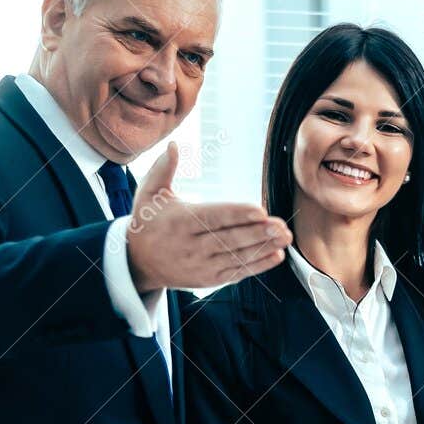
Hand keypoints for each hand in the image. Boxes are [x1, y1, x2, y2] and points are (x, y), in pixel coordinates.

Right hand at [127, 143, 292, 291]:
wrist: (138, 262)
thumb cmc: (148, 221)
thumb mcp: (149, 193)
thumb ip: (163, 168)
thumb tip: (174, 145)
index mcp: (179, 222)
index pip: (213, 217)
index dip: (237, 215)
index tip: (260, 210)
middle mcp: (191, 246)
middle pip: (229, 239)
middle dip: (258, 233)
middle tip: (281, 226)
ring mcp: (201, 265)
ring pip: (236, 257)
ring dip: (263, 248)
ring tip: (284, 238)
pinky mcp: (208, 279)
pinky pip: (236, 273)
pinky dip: (257, 266)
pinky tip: (275, 256)